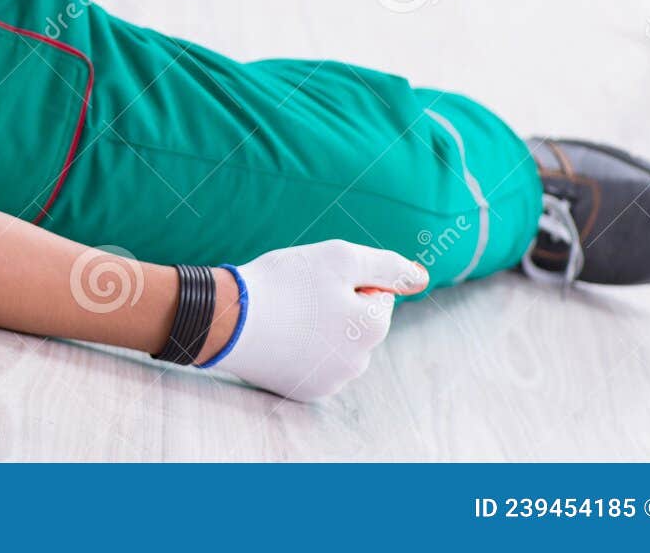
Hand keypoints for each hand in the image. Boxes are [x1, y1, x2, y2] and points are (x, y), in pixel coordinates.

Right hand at [202, 240, 428, 401]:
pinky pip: (315, 364)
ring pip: (337, 344)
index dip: (348, 280)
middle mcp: (359, 363)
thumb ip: (387, 265)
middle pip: (358, 323)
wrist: (227, 320)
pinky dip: (303, 349)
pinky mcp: (303, 392)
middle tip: (300, 294)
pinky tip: (279, 336)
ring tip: (286, 314)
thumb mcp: (339, 257)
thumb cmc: (284, 282)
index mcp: (372, 329)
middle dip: (337, 306)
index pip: (377, 294)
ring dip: (321, 328)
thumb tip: (422, 278)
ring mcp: (330, 382)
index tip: (317, 279)